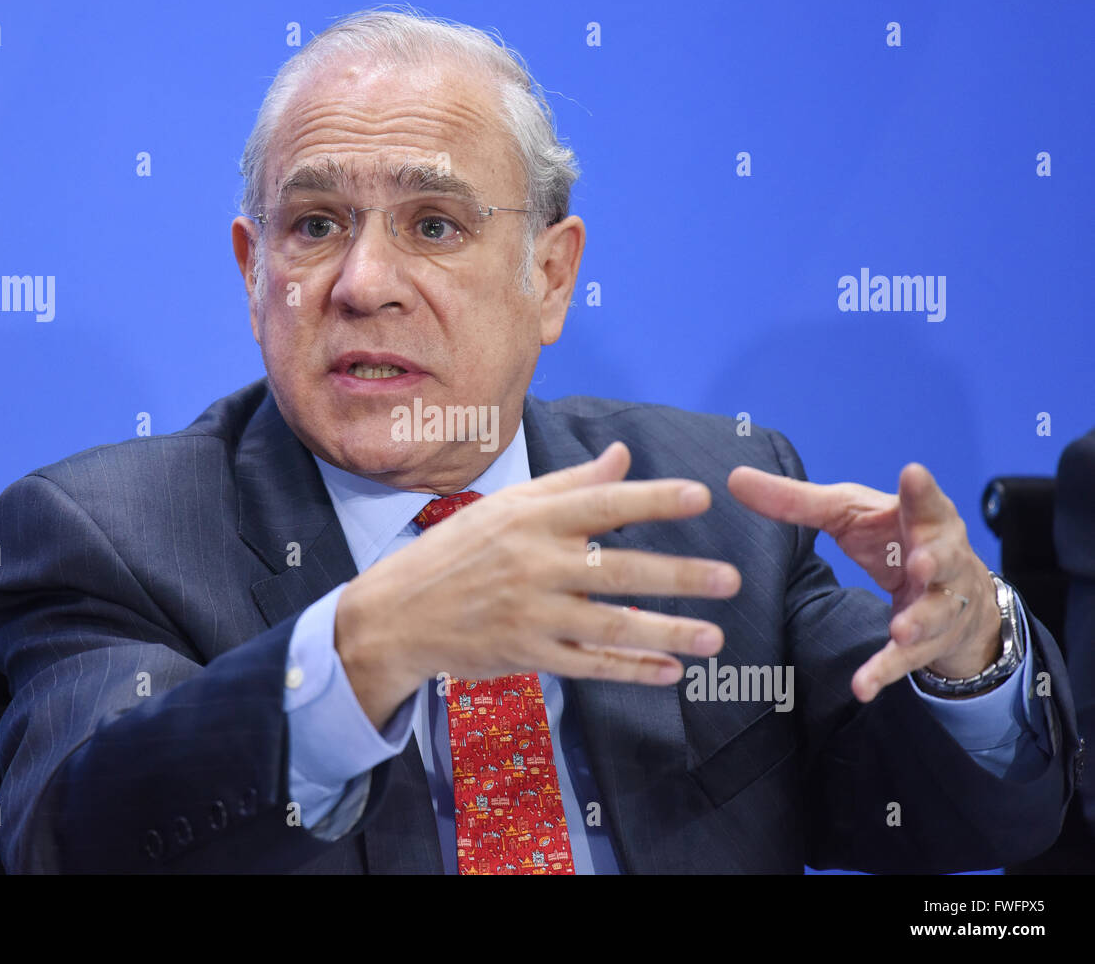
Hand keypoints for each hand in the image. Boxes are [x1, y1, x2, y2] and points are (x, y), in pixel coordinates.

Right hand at [335, 442, 741, 727]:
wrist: (398, 614)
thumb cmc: (457, 552)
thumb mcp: (505, 506)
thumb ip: (569, 484)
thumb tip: (623, 455)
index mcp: (531, 519)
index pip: (602, 504)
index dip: (653, 500)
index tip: (700, 495)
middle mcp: (535, 565)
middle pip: (618, 570)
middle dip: (679, 576)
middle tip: (729, 578)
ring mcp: (532, 614)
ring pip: (612, 625)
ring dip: (668, 633)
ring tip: (714, 637)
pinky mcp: (528, 654)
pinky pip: (590, 665)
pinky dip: (631, 670)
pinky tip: (670, 672)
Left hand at [727, 461, 1001, 703]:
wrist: (951, 594)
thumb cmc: (893, 538)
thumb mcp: (846, 515)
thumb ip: (795, 500)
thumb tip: (734, 479)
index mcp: (921, 519)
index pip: (924, 500)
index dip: (920, 489)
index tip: (912, 472)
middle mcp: (939, 559)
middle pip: (942, 558)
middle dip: (934, 560)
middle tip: (920, 562)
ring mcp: (939, 603)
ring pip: (934, 612)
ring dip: (918, 620)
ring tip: (901, 629)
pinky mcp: (926, 643)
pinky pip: (905, 660)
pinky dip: (883, 672)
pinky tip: (861, 687)